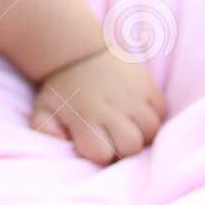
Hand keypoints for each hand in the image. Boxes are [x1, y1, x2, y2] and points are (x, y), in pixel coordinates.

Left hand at [29, 49, 166, 164]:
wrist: (77, 51)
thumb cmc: (62, 89)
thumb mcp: (44, 109)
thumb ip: (45, 129)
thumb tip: (62, 140)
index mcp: (85, 114)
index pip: (101, 153)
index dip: (99, 154)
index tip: (93, 143)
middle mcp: (111, 105)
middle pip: (132, 146)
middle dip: (123, 148)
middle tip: (113, 138)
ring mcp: (132, 93)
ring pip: (151, 130)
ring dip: (141, 134)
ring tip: (127, 126)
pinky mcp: (147, 84)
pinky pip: (161, 111)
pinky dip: (153, 117)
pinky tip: (137, 113)